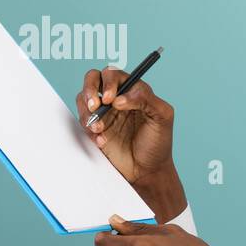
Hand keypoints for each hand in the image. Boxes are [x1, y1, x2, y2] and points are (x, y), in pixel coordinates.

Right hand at [75, 67, 174, 184]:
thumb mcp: (162, 118)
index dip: (109, 82)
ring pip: (83, 99)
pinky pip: (83, 120)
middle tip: (95, 106)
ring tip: (100, 130)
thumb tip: (120, 97)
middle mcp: (117, 98)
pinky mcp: (94, 127)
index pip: (115, 75)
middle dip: (89, 89)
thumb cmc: (158, 143)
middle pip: (93, 78)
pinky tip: (103, 141)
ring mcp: (104, 113)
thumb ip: (147, 100)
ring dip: (88, 113)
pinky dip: (89, 129)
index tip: (111, 99)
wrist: (147, 171)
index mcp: (134, 91)